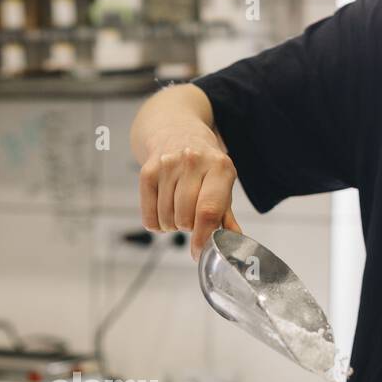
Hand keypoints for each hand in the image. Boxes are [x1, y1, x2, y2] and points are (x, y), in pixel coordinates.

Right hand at [138, 132, 242, 259]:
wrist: (175, 131)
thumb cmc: (204, 164)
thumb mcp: (222, 183)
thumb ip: (227, 215)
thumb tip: (233, 242)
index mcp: (220, 166)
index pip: (208, 210)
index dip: (203, 237)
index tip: (199, 251)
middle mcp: (193, 161)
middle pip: (185, 219)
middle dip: (189, 227)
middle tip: (192, 216)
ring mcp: (167, 165)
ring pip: (166, 220)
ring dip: (173, 225)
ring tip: (179, 209)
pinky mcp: (147, 171)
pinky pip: (149, 217)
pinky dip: (157, 223)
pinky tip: (164, 208)